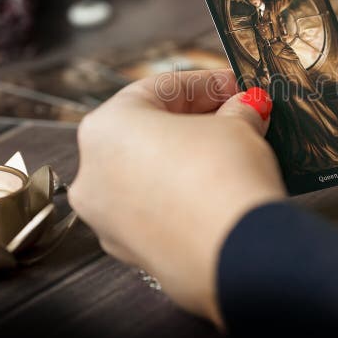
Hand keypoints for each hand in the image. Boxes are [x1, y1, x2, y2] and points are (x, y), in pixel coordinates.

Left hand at [69, 70, 283, 325]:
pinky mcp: (132, 254)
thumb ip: (236, 111)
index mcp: (105, 128)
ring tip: (234, 153)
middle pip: (148, 134)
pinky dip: (183, 197)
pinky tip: (219, 190)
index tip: (237, 86)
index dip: (206, 84)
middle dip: (196, 122)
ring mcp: (107, 220)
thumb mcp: (237, 125)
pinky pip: (157, 212)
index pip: (159, 90)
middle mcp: (92, 174)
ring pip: (149, 176)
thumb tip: (244, 107)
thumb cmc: (224, 175)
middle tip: (238, 116)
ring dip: (188, 160)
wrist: (237, 252)